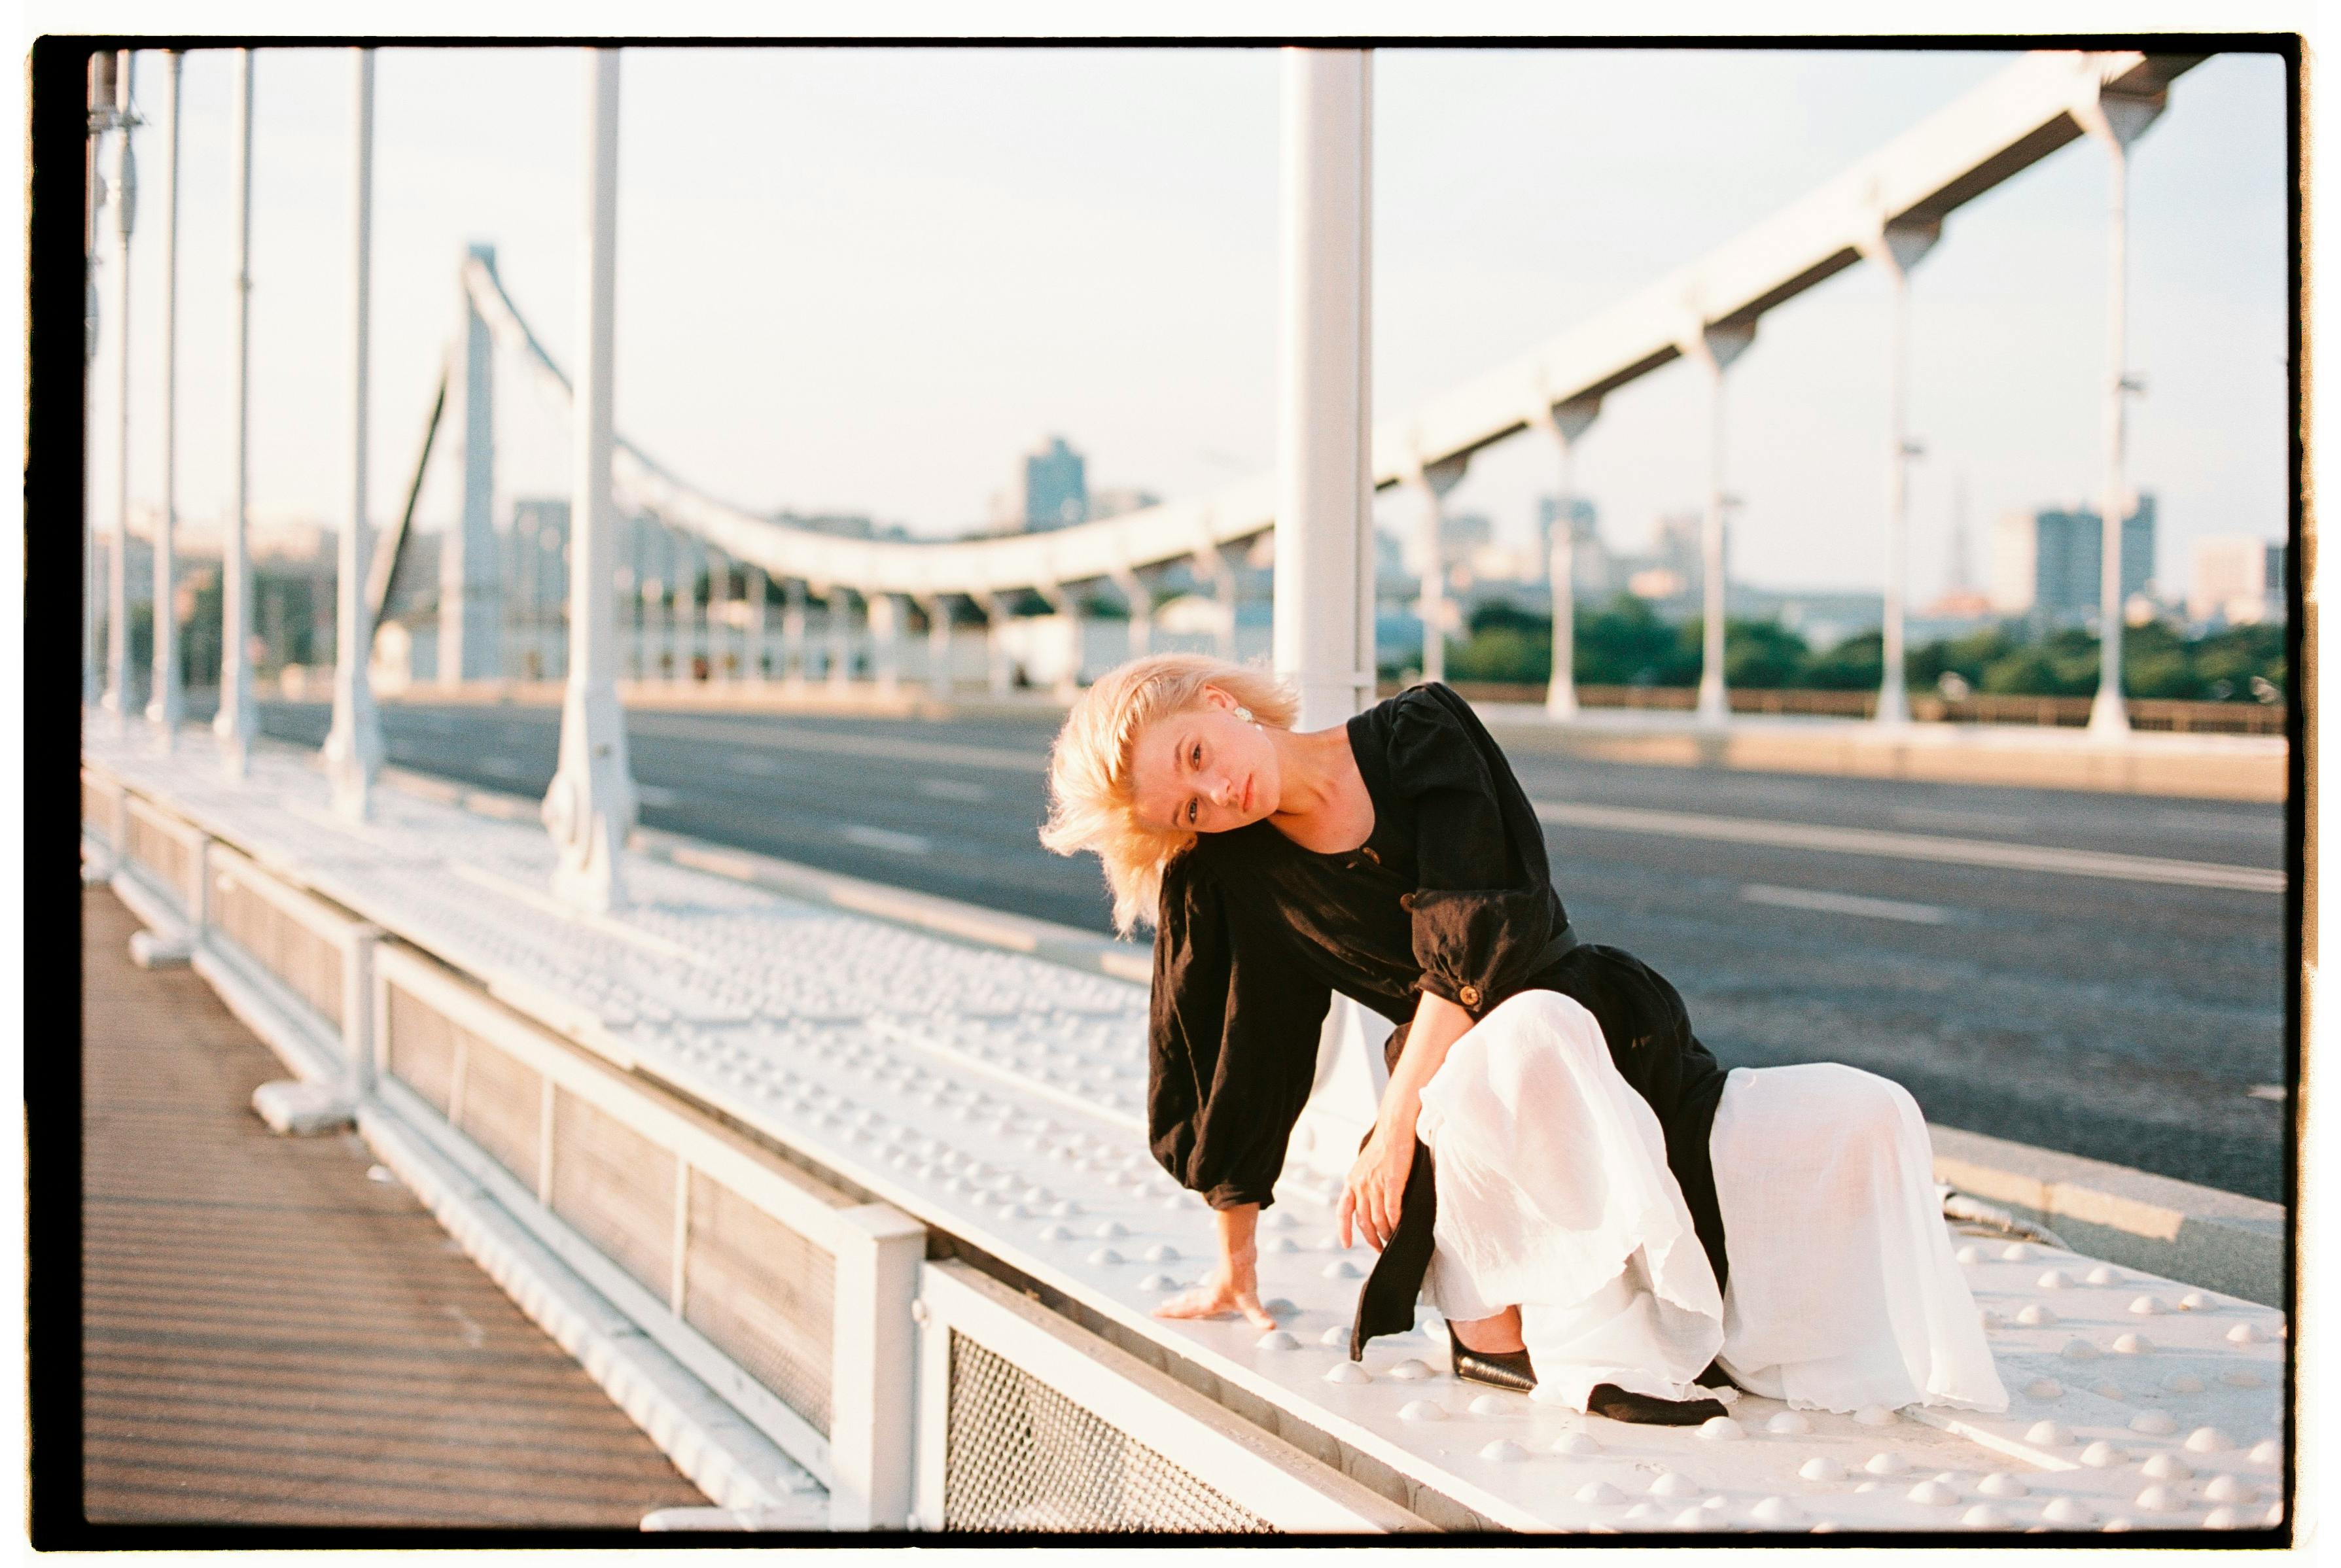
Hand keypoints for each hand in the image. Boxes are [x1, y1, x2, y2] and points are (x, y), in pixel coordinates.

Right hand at [1153, 1250, 1277, 1330]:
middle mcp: (1209, 1294)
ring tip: (1179, 1299)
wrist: (1241, 1253)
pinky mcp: (1223, 1277)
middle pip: (1187, 1301)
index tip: (1155, 1312)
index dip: (1171, 1313)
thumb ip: (1259, 1315)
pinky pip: (1207, 1288)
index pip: (1187, 1309)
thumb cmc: (1242, 1276)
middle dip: (1175, 1306)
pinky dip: (1201, 1291)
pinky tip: (1208, 1291)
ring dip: (1186, 1298)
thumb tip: (1270, 1327)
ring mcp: (1215, 1284)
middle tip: (1161, 1307)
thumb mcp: (1250, 1301)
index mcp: (1210, 1301)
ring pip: (1196, 1293)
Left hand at [1338, 1127, 1412, 1252]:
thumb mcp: (1364, 1166)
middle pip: (1363, 1221)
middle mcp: (1360, 1185)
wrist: (1394, 1128)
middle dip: (1371, 1238)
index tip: (1346, 1244)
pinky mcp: (1392, 1182)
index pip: (1343, 1212)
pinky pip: (1392, 1210)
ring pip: (1378, 1219)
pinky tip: (1399, 1227)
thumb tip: (1368, 1202)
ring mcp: (1375, 1184)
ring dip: (1385, 1233)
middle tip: (1379, 1248)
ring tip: (1392, 1239)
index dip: (1343, 1230)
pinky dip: (1395, 1222)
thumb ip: (1363, 1184)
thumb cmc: (1383, 1146)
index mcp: (1351, 1182)